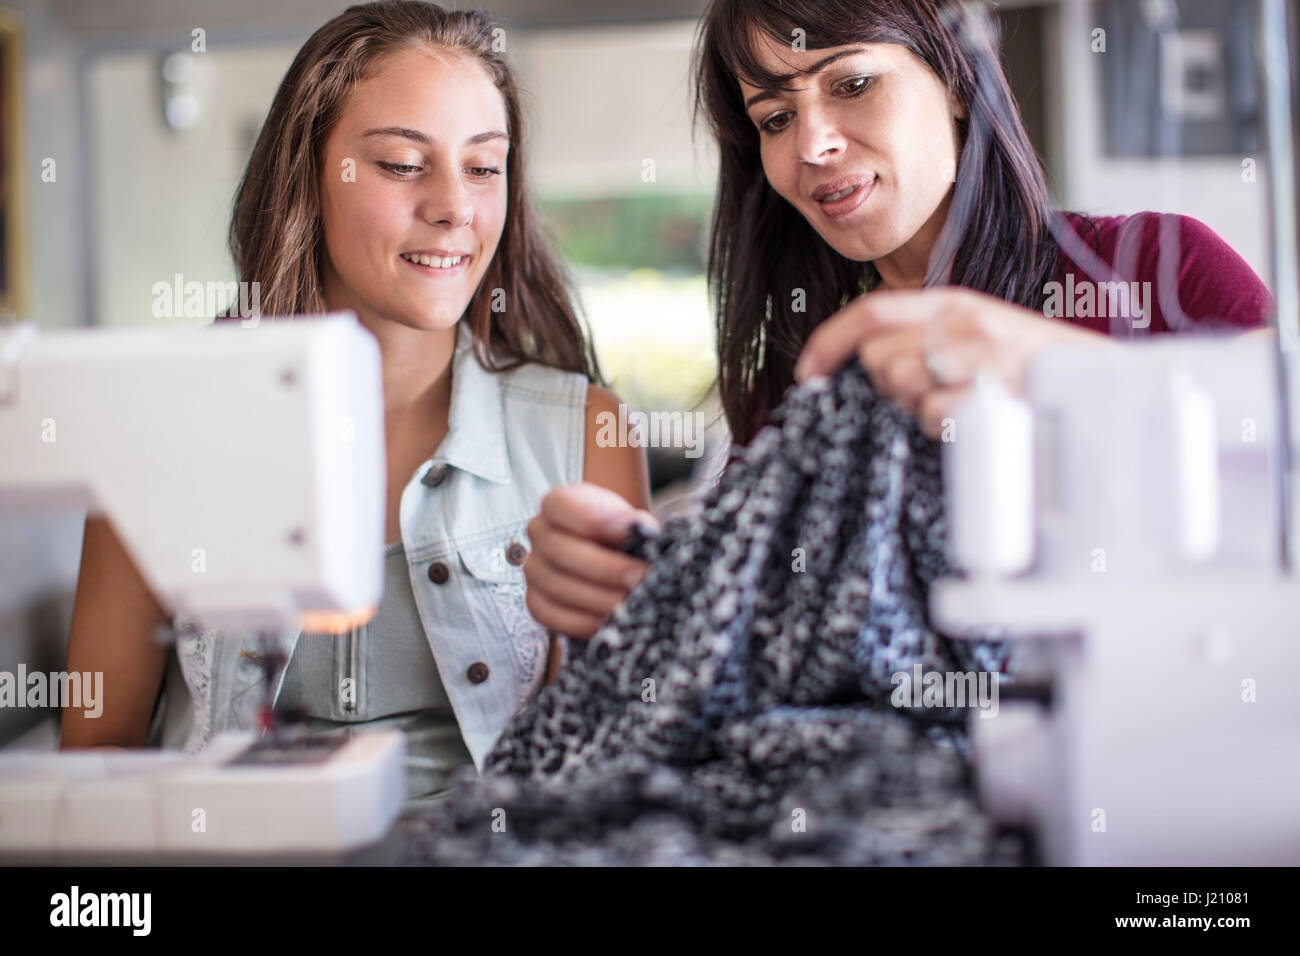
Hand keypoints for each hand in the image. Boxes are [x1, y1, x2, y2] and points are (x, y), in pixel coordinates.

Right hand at [523, 482, 659, 639]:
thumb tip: (640, 532)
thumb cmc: (621, 538)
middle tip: (639, 578)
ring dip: (599, 598)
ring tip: (632, 603)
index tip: (629, 532)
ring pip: (556, 586)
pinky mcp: (536, 603)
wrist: (615, 562)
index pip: (558, 505)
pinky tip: (611, 620)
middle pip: (558, 550)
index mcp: (557, 506)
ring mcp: (534, 570)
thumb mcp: (631, 522)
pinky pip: (552, 616)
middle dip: (605, 568)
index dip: (592, 519)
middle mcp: (538, 534)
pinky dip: (584, 621)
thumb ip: (633, 525)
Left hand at [792, 287, 1110, 437]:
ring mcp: (979, 357)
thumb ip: (928, 339)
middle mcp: (964, 322)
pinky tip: (978, 422)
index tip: (806, 372)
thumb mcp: (983, 337)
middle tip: (932, 395)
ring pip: (901, 385)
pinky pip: (934, 416)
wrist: (1107, 396)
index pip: (872, 311)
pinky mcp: (990, 393)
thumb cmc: (1039, 375)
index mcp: (958, 302)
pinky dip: (946, 429)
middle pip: (879, 355)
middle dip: (889, 385)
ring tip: (964, 406)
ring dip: (919, 408)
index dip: (829, 341)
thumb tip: (868, 363)